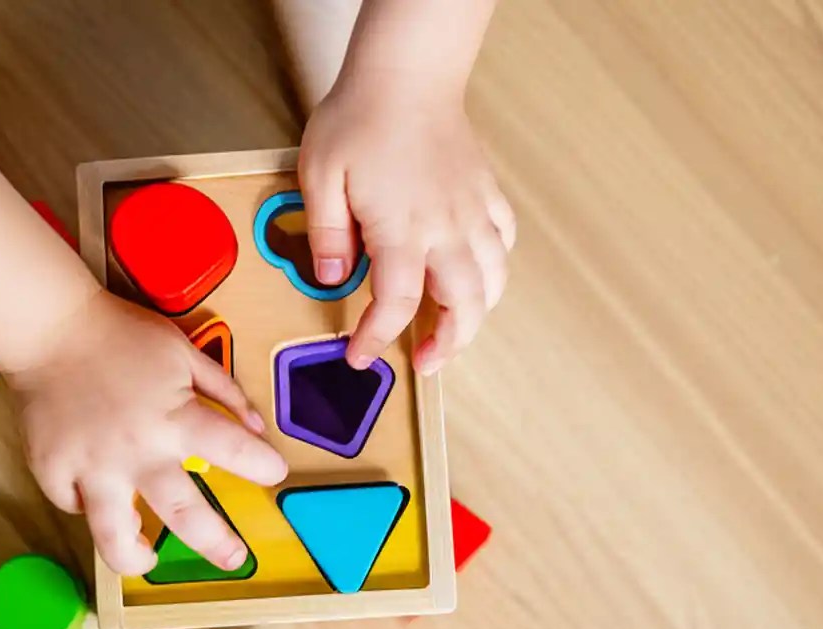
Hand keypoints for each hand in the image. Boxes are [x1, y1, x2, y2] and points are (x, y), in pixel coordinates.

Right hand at [10, 291, 287, 574]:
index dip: (262, 466)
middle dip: (217, 544)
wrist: (49, 328)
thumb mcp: (184, 351)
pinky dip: (88, 505)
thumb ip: (224, 390)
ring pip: (114, 538)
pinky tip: (97, 496)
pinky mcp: (52, 471)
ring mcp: (90, 468)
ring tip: (147, 559)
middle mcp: (135, 454)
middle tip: (234, 559)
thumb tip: (258, 427)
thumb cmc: (122, 336)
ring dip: (136, 557)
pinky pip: (74, 505)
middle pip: (184, 517)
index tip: (274, 473)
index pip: (233, 452)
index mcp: (174, 419)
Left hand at [299, 76, 516, 373]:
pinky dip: (495, 267)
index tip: (359, 354)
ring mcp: (471, 210)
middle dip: (448, 344)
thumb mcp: (320, 177)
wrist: (406, 74)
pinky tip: (476, 273)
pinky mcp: (485, 192)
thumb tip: (330, 279)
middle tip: (422, 360)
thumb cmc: (360, 118)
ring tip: (453, 330)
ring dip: (477, 314)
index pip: (396, 304)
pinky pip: (503, 240)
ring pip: (493, 279)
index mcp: (401, 230)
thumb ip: (325, 235)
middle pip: (464, 305)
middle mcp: (445, 228)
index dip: (377, 338)